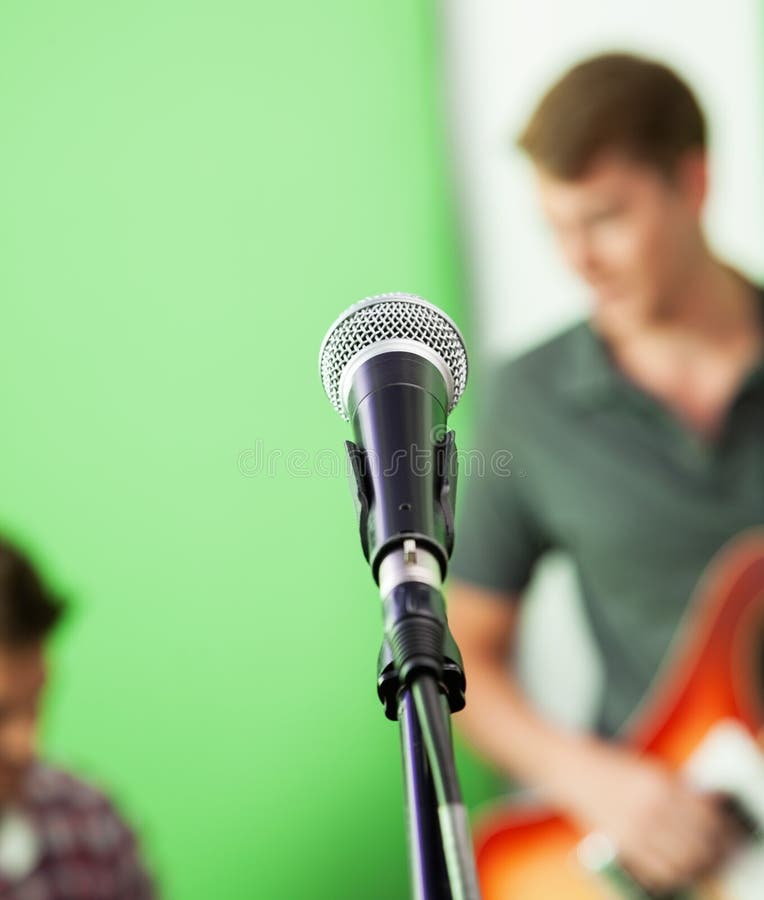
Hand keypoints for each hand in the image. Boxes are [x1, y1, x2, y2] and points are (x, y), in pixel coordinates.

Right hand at [546, 738, 741, 894]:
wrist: (570, 768)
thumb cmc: (606, 765)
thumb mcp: (648, 767)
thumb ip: (676, 788)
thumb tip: (707, 809)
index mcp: (662, 783)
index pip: (707, 816)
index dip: (722, 829)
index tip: (726, 834)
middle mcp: (652, 807)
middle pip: (699, 842)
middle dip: (712, 852)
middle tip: (716, 854)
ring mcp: (636, 828)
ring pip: (681, 861)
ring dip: (693, 867)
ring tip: (695, 865)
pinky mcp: (620, 844)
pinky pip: (655, 871)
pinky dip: (669, 876)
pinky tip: (671, 870)